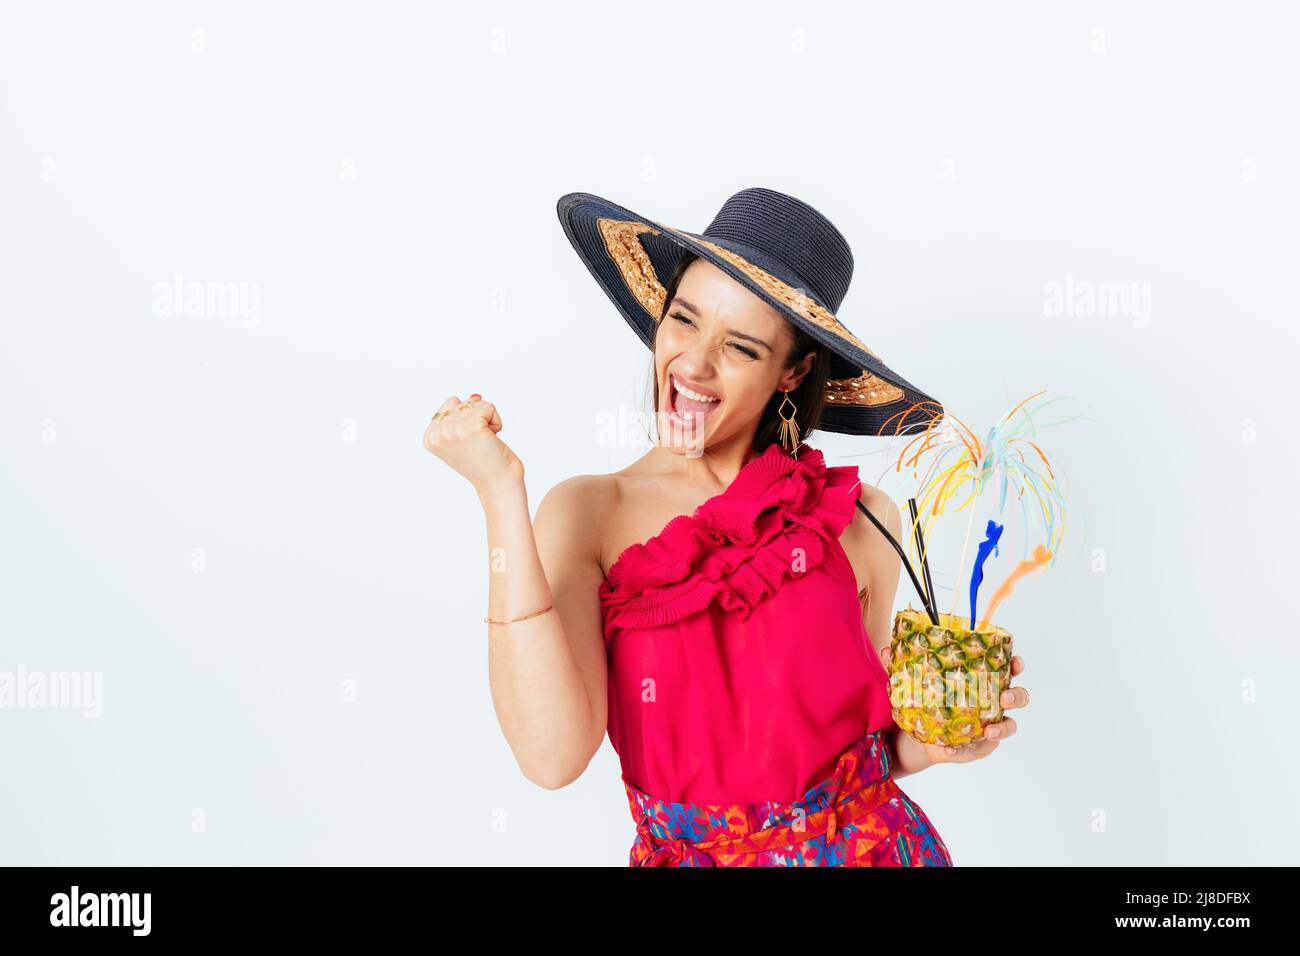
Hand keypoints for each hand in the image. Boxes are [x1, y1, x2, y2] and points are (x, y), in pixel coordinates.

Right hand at [422, 394, 523, 494]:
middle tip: (478, 443)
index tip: (468, 443)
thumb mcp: (460, 438)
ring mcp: (452, 429)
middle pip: (463, 402)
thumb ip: (458, 416)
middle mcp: (437, 432)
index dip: (466, 420)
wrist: (498, 484)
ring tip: (485, 442)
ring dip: (487, 420)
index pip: (450, 404)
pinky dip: (496, 421)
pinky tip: (492, 440)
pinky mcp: (472, 426)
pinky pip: (489, 407)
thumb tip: (475, 395)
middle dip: (476, 418)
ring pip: (476, 403)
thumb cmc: (484, 463)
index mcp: (429, 436)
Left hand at [880, 646, 1028, 765]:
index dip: (1015, 664)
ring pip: (1009, 725)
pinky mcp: (979, 747)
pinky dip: (968, 750)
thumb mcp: (913, 682)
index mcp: (982, 679)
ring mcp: (990, 725)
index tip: (1015, 661)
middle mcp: (991, 702)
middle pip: (1018, 696)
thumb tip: (886, 650)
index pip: (1007, 668)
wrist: (918, 734)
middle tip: (1004, 696)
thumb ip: (901, 666)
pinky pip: (981, 749)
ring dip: (1003, 727)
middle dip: (1017, 695)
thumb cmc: (925, 699)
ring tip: (989, 729)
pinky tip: (953, 749)